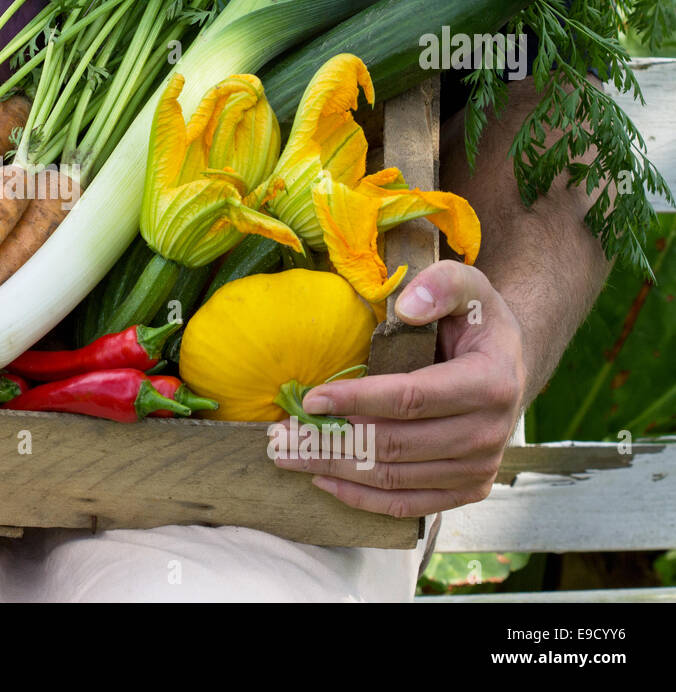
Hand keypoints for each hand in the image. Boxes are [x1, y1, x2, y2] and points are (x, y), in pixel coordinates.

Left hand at [273, 260, 526, 516]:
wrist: (509, 366)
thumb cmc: (476, 322)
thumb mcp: (469, 287)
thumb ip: (442, 285)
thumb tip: (406, 305)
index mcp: (490, 383)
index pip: (411, 398)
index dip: (357, 400)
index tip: (311, 399)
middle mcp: (488, 434)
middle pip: (395, 445)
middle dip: (331, 440)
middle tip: (281, 435)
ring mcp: (478, 468)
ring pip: (394, 478)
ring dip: (335, 469)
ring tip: (288, 455)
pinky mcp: (468, 489)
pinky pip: (408, 505)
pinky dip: (362, 498)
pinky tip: (323, 479)